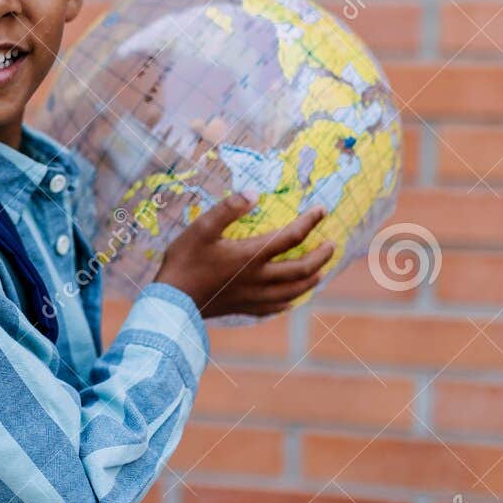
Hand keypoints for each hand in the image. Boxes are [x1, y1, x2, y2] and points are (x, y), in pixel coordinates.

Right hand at [152, 193, 335, 318]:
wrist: (171, 302)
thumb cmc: (184, 261)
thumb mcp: (201, 228)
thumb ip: (228, 209)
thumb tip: (254, 194)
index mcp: (251, 255)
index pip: (291, 237)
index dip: (310, 222)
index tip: (321, 210)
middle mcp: (259, 278)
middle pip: (302, 269)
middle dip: (322, 256)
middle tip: (331, 244)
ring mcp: (254, 296)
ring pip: (295, 291)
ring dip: (312, 279)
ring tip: (320, 270)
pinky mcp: (245, 309)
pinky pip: (277, 307)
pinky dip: (291, 300)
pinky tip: (291, 297)